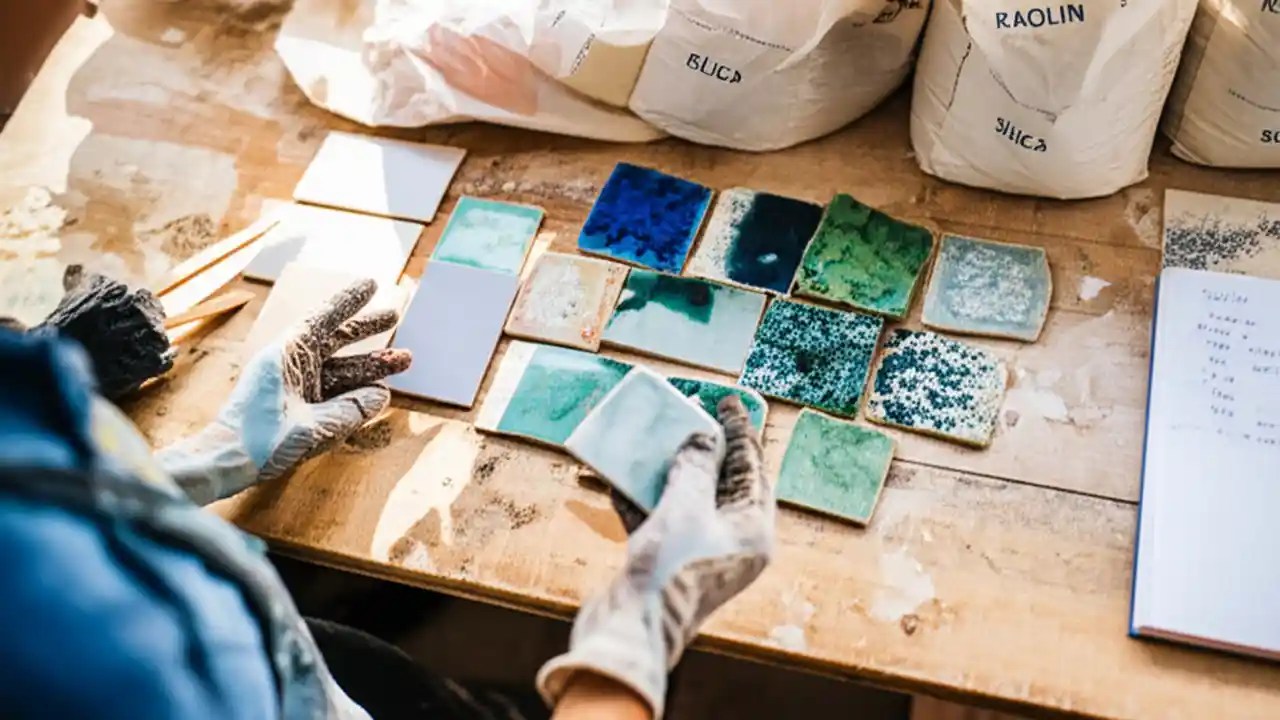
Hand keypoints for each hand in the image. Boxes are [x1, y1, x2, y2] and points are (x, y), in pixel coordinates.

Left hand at [157, 279, 410, 504]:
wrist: (224, 463)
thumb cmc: (258, 440)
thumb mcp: (311, 428)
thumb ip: (349, 410)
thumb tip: (380, 395)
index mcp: (286, 357)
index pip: (323, 319)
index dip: (348, 301)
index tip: (372, 284)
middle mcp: (291, 365)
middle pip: (335, 340)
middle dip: (366, 329)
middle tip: (395, 315)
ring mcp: (294, 386)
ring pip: (339, 367)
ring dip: (370, 365)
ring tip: (404, 360)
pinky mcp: (296, 405)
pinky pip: (332, 390)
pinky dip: (355, 389)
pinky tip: (378, 392)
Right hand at [538, 396, 774, 718]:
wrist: (631, 630)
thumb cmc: (670, 568)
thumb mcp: (686, 506)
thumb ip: (697, 467)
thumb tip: (704, 440)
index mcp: (754, 532)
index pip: (753, 469)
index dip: (740, 431)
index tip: (727, 401)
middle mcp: (733, 544)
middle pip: (724, 483)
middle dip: (707, 448)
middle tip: (694, 414)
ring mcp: (700, 555)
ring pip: (689, 500)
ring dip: (671, 470)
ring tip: (658, 438)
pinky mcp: (669, 564)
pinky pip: (661, 520)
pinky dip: (644, 497)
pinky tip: (622, 475)